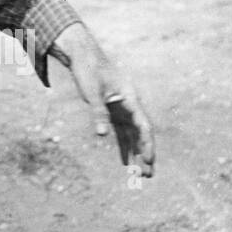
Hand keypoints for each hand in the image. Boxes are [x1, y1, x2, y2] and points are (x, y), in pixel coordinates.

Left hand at [49, 22, 154, 176]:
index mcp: (131, 99)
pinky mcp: (112, 110)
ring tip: (140, 175)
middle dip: (145, 155)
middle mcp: (130, 105)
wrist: (82, 55)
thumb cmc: (89, 71)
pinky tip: (125, 162)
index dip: (147, 144)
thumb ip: (99, 112)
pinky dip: (124, 146)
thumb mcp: (92, 92)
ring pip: (133, 136)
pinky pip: (121, 132)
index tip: (149, 160)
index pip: (143, 126)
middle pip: (141, 134)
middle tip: (148, 176)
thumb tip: (102, 135)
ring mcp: (122, 108)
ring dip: (136, 154)